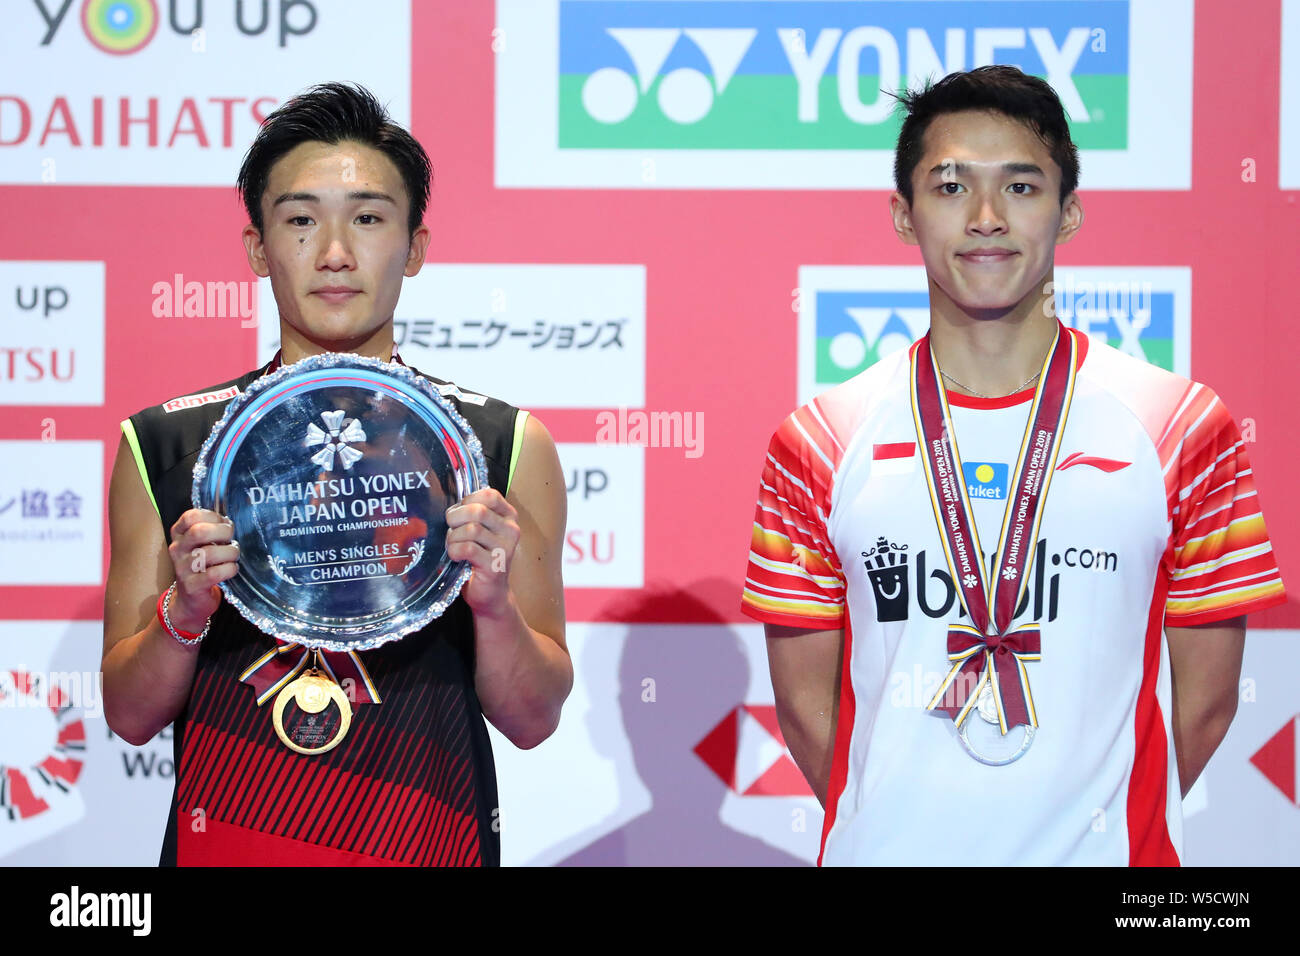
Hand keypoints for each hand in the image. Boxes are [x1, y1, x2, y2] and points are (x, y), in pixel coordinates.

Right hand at [166, 509, 239, 631]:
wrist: (191, 599)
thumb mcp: (202, 543)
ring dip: (230, 553)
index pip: (191, 516)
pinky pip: (214, 574)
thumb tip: (229, 522)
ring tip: (234, 556)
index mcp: (179, 534)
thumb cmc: (203, 565)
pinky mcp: (192, 586)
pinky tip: (232, 569)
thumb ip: (212, 529)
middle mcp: (177, 549)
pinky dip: (229, 569)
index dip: (213, 516)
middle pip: (199, 532)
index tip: (224, 523)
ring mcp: (182, 568)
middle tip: (231, 540)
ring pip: (209, 553)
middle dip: (223, 532)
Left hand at [445, 489, 518, 617]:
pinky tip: (455, 557)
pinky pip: (467, 549)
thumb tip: (449, 501)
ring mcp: (505, 549)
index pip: (489, 495)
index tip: (460, 513)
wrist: (490, 594)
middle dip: (455, 518)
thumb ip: (472, 513)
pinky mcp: (494, 566)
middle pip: (477, 511)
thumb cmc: (480, 558)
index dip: (468, 500)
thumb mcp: (481, 531)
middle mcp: (511, 530)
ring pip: (471, 530)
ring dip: (453, 537)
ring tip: (453, 545)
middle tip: (451, 529)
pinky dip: (454, 551)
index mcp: (509, 517)